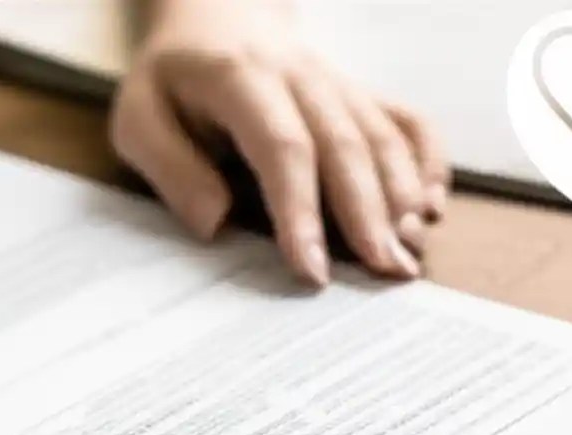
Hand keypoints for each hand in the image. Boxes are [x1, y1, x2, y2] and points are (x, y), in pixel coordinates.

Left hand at [110, 0, 450, 284]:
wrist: (214, 15)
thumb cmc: (171, 80)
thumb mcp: (138, 118)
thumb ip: (170, 168)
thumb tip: (214, 225)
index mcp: (240, 79)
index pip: (282, 147)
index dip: (301, 211)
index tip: (311, 269)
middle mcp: (300, 75)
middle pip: (345, 144)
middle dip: (367, 213)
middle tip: (383, 271)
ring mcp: (336, 81)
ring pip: (381, 135)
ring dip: (402, 196)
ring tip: (408, 253)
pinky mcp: (357, 92)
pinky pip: (405, 120)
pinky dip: (426, 160)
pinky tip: (433, 203)